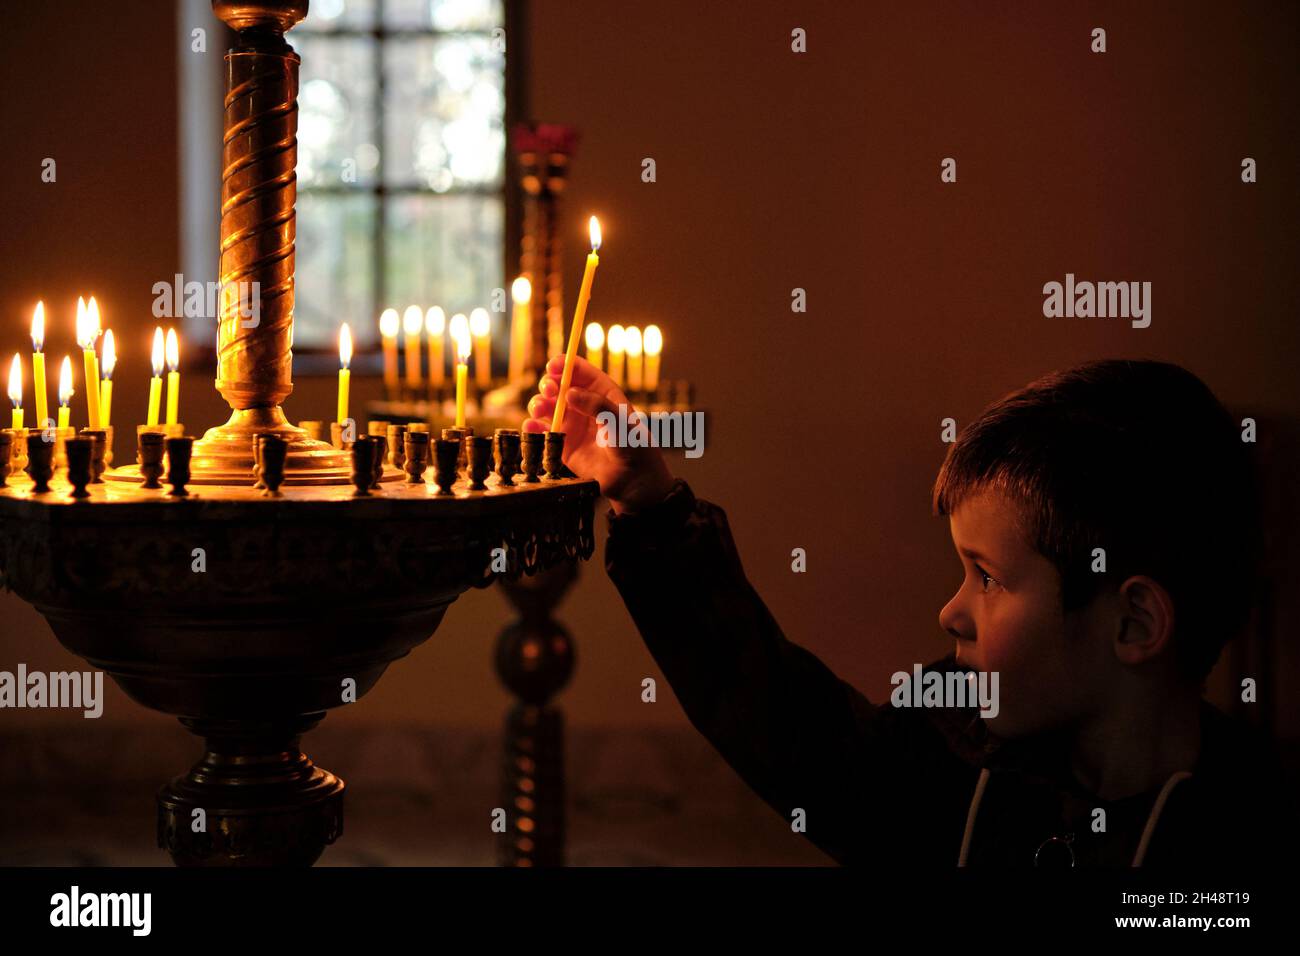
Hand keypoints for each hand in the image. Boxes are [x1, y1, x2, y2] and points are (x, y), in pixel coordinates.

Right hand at [525, 355, 675, 513]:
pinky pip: (542, 431)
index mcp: (601, 392)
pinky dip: (533, 427)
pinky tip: (533, 427)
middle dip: (548, 384)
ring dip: (537, 404)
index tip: (554, 366)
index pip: (579, 371)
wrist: (632, 479)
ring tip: (539, 411)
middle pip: (558, 385)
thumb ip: (597, 406)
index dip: (565, 364)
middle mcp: (583, 405)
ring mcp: (572, 423)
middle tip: (549, 392)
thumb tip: (569, 394)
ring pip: (546, 406)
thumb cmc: (633, 446)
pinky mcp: (562, 443)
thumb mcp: (619, 422)